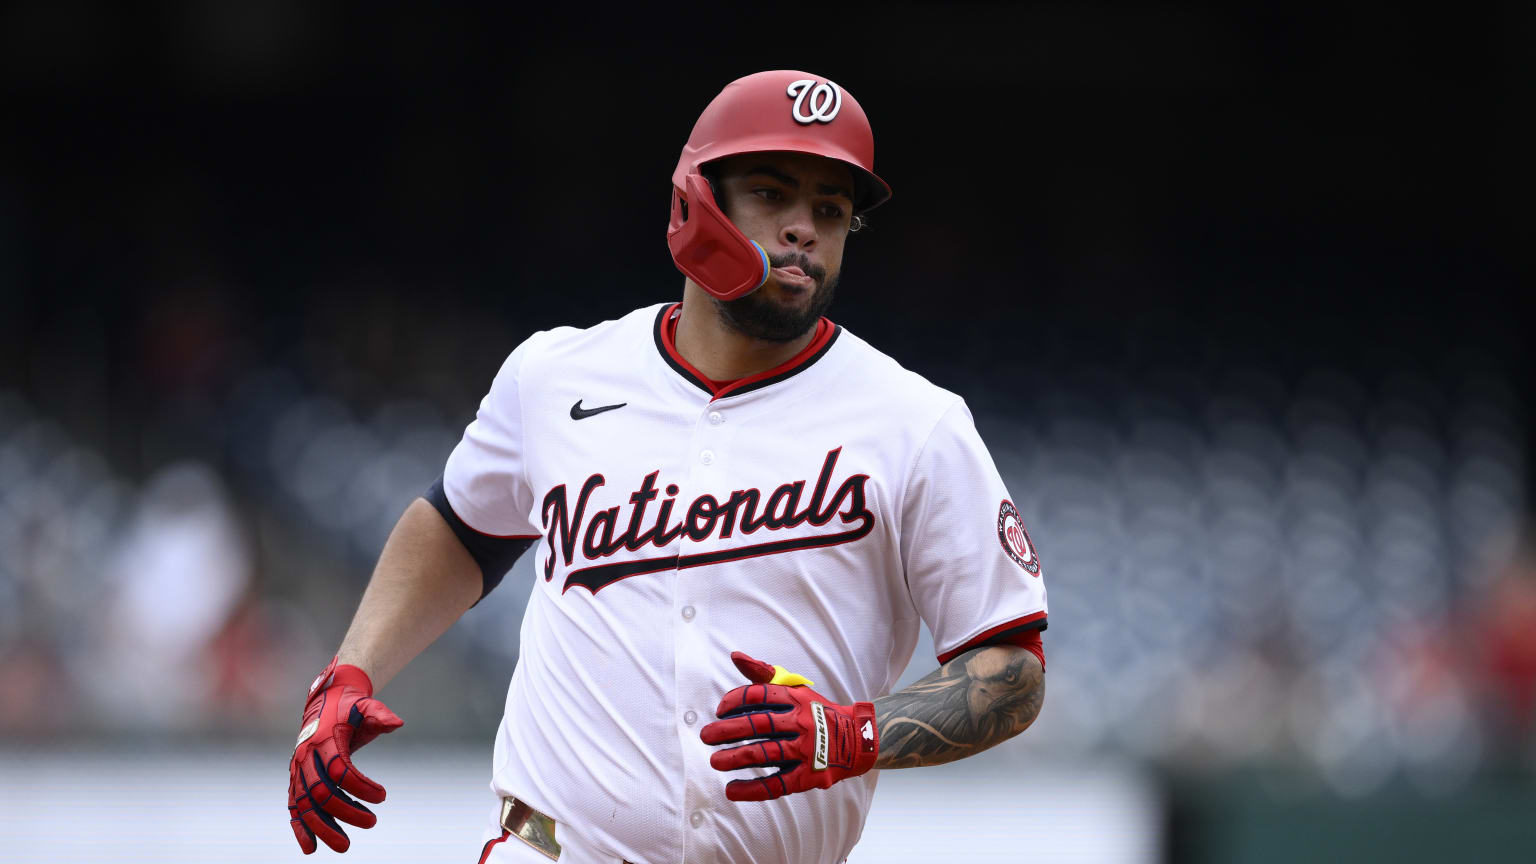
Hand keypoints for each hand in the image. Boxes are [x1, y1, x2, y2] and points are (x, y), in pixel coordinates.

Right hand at [287, 656, 403, 853]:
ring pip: (305, 805)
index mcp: (324, 739)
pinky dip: (300, 827)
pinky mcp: (296, 779)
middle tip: (372, 823)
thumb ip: (381, 714)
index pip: (339, 769)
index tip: (383, 796)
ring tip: (344, 846)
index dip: (361, 786)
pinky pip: (294, 806)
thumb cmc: (349, 705)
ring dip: (322, 828)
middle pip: (320, 792)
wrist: (324, 701)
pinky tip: (310, 848)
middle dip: (344, 812)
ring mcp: (298, 769)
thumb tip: (397, 723)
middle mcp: (306, 756)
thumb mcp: (366, 705)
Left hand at [700, 651, 877, 801]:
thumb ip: (764, 673)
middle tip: (705, 735)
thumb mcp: (795, 688)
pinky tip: (732, 789)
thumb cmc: (816, 712)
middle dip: (727, 730)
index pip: (759, 695)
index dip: (734, 701)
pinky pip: (777, 784)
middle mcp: (801, 723)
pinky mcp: (808, 777)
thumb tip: (735, 656)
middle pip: (758, 725)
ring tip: (714, 761)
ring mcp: (806, 751)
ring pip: (765, 754)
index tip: (719, 710)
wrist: (858, 739)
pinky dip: (753, 789)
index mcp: (796, 699)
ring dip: (735, 758)